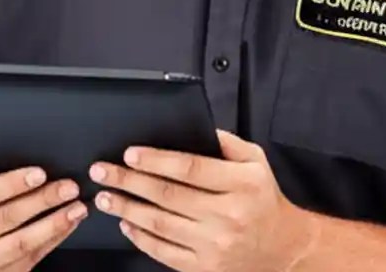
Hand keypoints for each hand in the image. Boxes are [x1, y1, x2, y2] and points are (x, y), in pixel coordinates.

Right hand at [0, 166, 87, 270]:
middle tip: (69, 187)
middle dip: (42, 200)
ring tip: (77, 207)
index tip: (40, 173)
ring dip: (54, 224)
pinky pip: (32, 256)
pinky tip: (69, 223)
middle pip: (7, 217)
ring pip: (22, 242)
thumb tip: (20, 153)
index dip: (14, 183)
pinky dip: (54, 238)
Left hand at [90, 131, 318, 271]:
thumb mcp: (254, 161)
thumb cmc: (262, 197)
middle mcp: (230, 215)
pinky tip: (125, 224)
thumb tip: (188, 128)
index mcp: (242, 184)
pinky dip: (141, 238)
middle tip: (102, 171)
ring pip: (161, 224)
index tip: (129, 154)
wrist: (283, 246)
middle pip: (168, 195)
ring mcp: (217, 245)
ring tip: (104, 197)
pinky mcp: (206, 267)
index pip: (191, 168)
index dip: (156, 160)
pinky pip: (165, 252)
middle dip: (129, 182)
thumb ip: (224, 142)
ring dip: (127, 209)